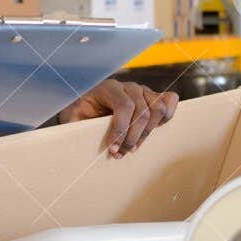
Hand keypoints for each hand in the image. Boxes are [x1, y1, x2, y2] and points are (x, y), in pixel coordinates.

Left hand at [58, 80, 178, 155]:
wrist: (87, 103)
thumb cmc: (80, 111)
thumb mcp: (72, 117)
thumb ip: (75, 123)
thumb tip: (78, 137)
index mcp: (108, 88)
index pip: (123, 106)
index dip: (121, 129)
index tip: (113, 149)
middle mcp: (128, 87)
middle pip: (142, 111)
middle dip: (132, 137)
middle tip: (121, 154)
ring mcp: (142, 91)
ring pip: (157, 109)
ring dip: (147, 133)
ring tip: (133, 148)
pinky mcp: (151, 98)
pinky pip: (168, 101)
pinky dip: (167, 115)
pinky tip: (155, 130)